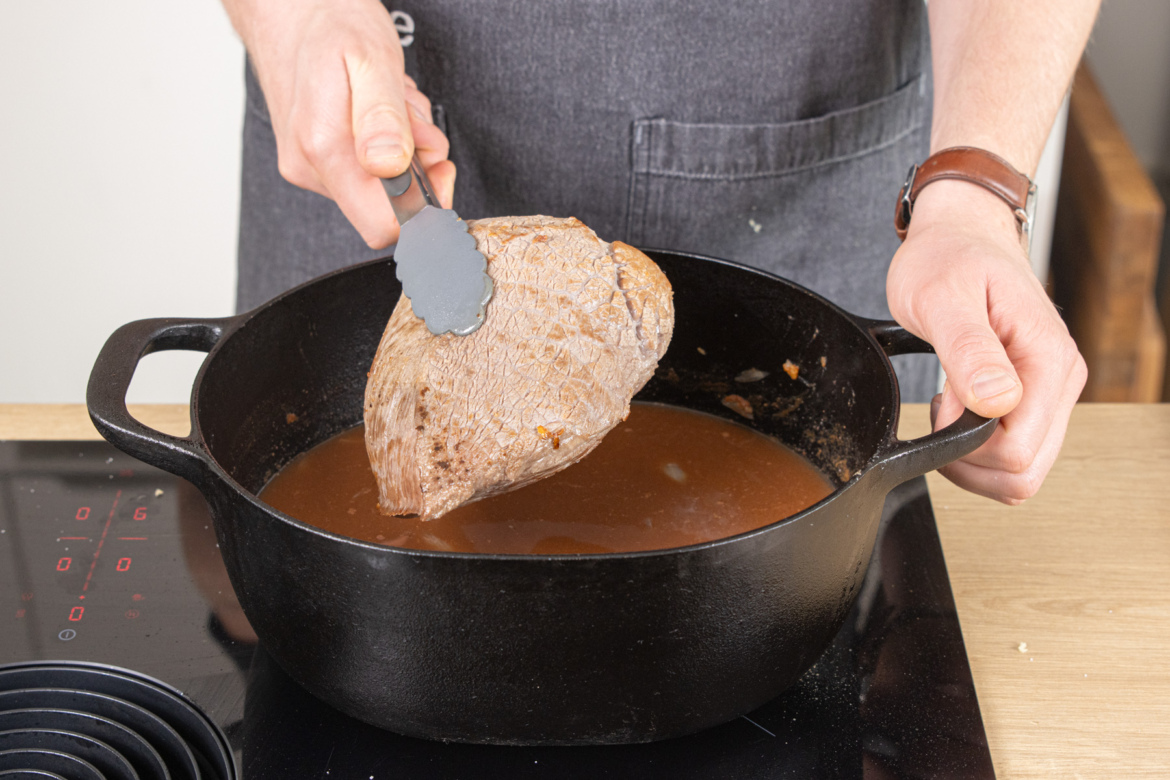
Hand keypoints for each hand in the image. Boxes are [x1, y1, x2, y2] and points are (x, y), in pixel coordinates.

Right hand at [231, 0, 454, 247]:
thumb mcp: (370, 59)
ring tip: (394, 103)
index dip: (423, 209)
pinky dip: (389, 143)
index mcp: (324, 150)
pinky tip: (381, 109)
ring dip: (406, 149)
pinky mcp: (317, 160)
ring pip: (382, 186)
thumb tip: (391, 168)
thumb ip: (382, 117)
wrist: (290, 9)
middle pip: (389, 206)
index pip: (383, 227)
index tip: (437, 167)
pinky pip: (369, 170)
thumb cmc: (332, 24)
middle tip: (414, 118)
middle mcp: (311, 168)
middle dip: (418, 166)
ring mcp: (311, 167)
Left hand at [886, 180, 1086, 503]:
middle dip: (970, 462)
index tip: (939, 405)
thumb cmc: (947, 257)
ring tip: (947, 408)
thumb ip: (969, 351)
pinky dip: (978, 447)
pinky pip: (1014, 449)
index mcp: (1047, 359)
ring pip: (1021, 470)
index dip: (967, 447)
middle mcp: (1060, 379)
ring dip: (973, 459)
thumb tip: (997, 400)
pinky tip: (958, 410)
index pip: (1019, 451)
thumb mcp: (942, 297)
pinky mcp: (1035, 395)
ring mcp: (1051, 390)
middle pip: (1025, 471)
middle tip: (938, 412)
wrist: (960, 233)